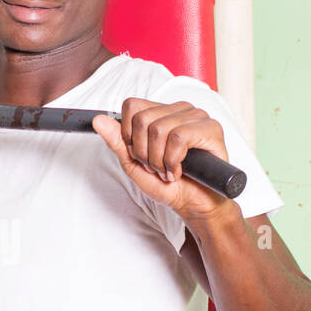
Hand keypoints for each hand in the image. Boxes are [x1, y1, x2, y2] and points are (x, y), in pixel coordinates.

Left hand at [92, 97, 234, 222]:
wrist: (192, 204)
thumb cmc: (167, 184)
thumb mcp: (133, 164)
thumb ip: (117, 141)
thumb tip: (99, 120)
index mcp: (162, 112)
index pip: (132, 105)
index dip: (128, 134)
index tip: (139, 154)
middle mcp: (180, 109)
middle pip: (143, 119)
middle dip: (143, 152)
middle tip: (155, 167)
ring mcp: (197, 117)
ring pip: (160, 129)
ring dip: (159, 160)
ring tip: (167, 171)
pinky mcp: (211, 129)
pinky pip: (179, 137)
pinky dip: (173, 161)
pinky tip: (178, 171)